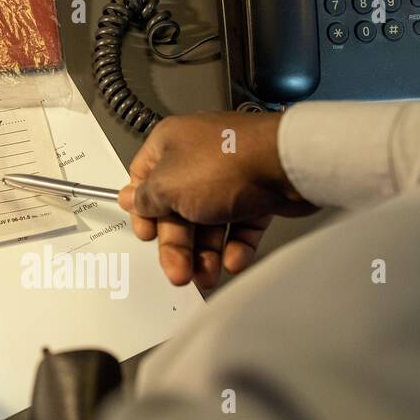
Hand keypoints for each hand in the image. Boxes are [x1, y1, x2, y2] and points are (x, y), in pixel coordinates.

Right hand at [118, 112, 316, 288]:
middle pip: (178, 208)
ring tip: (208, 275)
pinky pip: (240, 223)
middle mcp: (197, 157)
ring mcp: (228, 174)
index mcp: (168, 145)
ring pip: (209, 220)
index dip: (144, 212)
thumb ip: (146, 199)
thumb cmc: (226, 163)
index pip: (144, 181)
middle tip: (179, 271)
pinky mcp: (257, 192)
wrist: (287, 164)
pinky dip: (235, 244)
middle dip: (178, 245)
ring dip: (205, 252)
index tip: (147, 235)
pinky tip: (233, 260)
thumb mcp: (167, 187)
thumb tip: (132, 200)